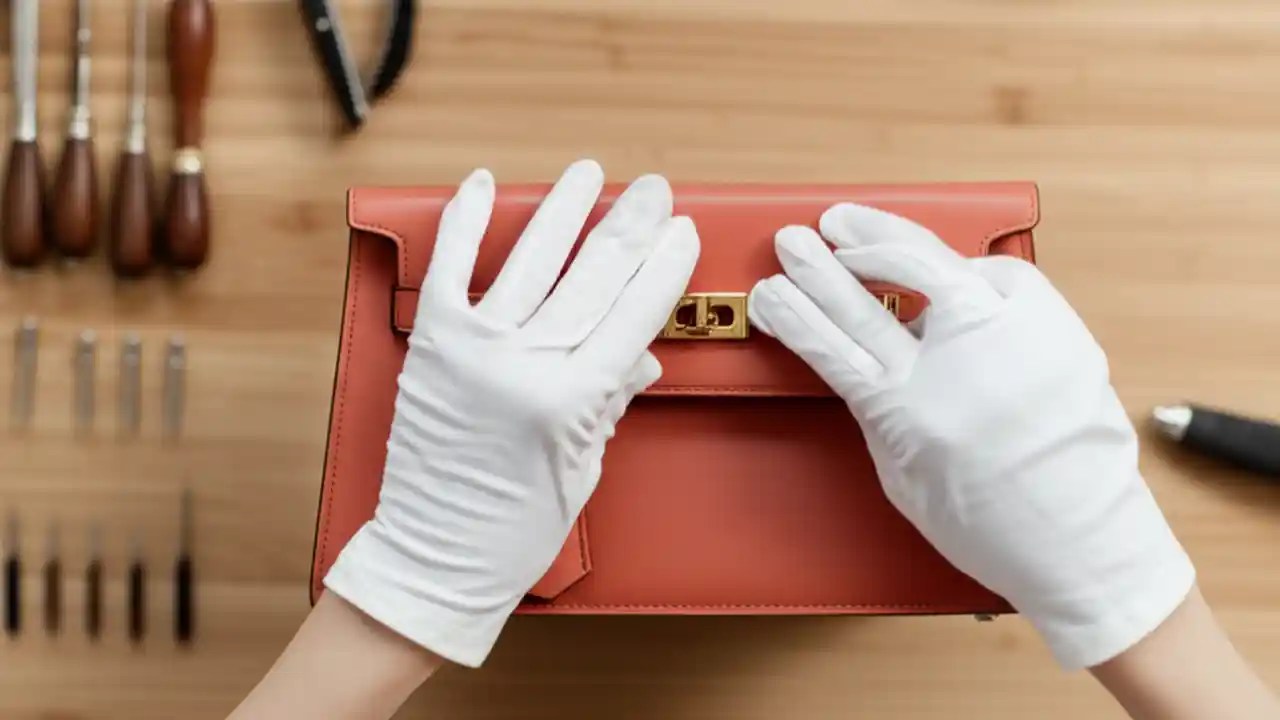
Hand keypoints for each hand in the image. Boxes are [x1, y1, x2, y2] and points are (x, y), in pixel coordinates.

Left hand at [324, 160, 699, 666]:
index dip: (663, 268)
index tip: (681, 232)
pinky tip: (482, 185)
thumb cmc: (516, 528)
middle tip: (651, 189)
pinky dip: (464, 223)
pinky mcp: (431, 345)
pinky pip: (451, 269)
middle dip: (629, 225)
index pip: (634, 315)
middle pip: (592, 277)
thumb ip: (609, 400)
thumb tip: (640, 353)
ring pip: (530, 260)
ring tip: (586, 173)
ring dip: (562, 209)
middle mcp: (525, 364)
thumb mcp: (584, 467)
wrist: (436, 556)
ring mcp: (474, 349)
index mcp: (573, 401)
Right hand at [748, 204, 1193, 669]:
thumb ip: (882, 414)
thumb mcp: (904, 478)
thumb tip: (870, 366)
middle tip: (793, 240)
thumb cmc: (993, 526)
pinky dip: (961, 265)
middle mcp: (953, 364)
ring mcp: (1008, 335)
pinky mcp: (1054, 324)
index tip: (769, 292)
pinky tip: (940, 262)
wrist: (1085, 541)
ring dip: (882, 237)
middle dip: (822, 265)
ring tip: (847, 222)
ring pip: (932, 263)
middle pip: (867, 299)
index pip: (831, 345)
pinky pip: (997, 276)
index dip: (794, 314)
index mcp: (907, 412)